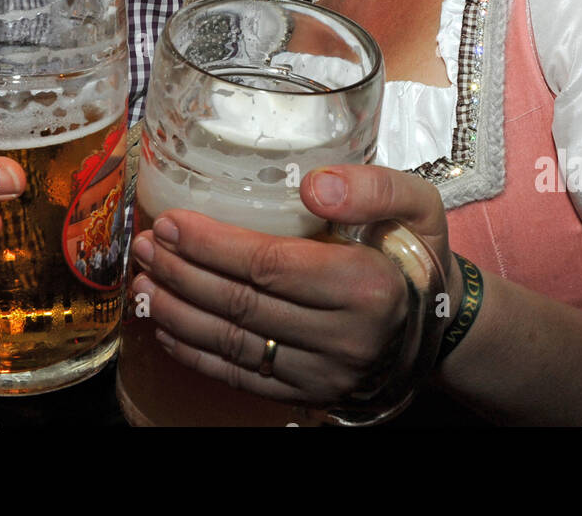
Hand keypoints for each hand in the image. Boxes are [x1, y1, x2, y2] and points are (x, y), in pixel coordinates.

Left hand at [130, 164, 456, 406]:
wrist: (438, 325)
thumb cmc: (417, 253)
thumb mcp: (417, 202)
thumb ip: (372, 186)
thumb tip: (313, 187)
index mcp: (367, 285)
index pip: (270, 265)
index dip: (212, 245)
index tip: (173, 221)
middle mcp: (344, 338)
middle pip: (242, 304)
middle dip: (182, 273)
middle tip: (146, 244)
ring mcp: (323, 374)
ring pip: (233, 343)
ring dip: (177, 312)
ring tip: (142, 281)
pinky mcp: (308, 394)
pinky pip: (240, 376)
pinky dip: (195, 352)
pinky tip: (167, 326)